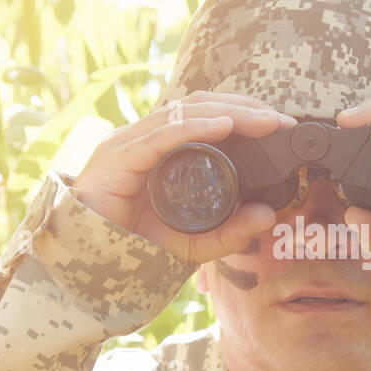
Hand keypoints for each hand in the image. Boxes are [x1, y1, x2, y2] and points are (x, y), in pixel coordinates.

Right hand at [73, 91, 294, 263]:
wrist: (89, 266)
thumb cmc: (134, 246)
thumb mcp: (194, 242)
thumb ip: (230, 232)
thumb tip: (268, 216)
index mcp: (163, 149)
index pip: (206, 114)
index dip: (244, 113)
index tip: (281, 124)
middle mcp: (146, 138)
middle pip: (200, 104)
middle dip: (244, 108)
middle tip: (280, 119)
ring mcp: (130, 143)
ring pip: (185, 111)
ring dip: (228, 112)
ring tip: (262, 119)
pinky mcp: (118, 157)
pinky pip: (161, 135)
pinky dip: (195, 127)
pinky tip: (223, 126)